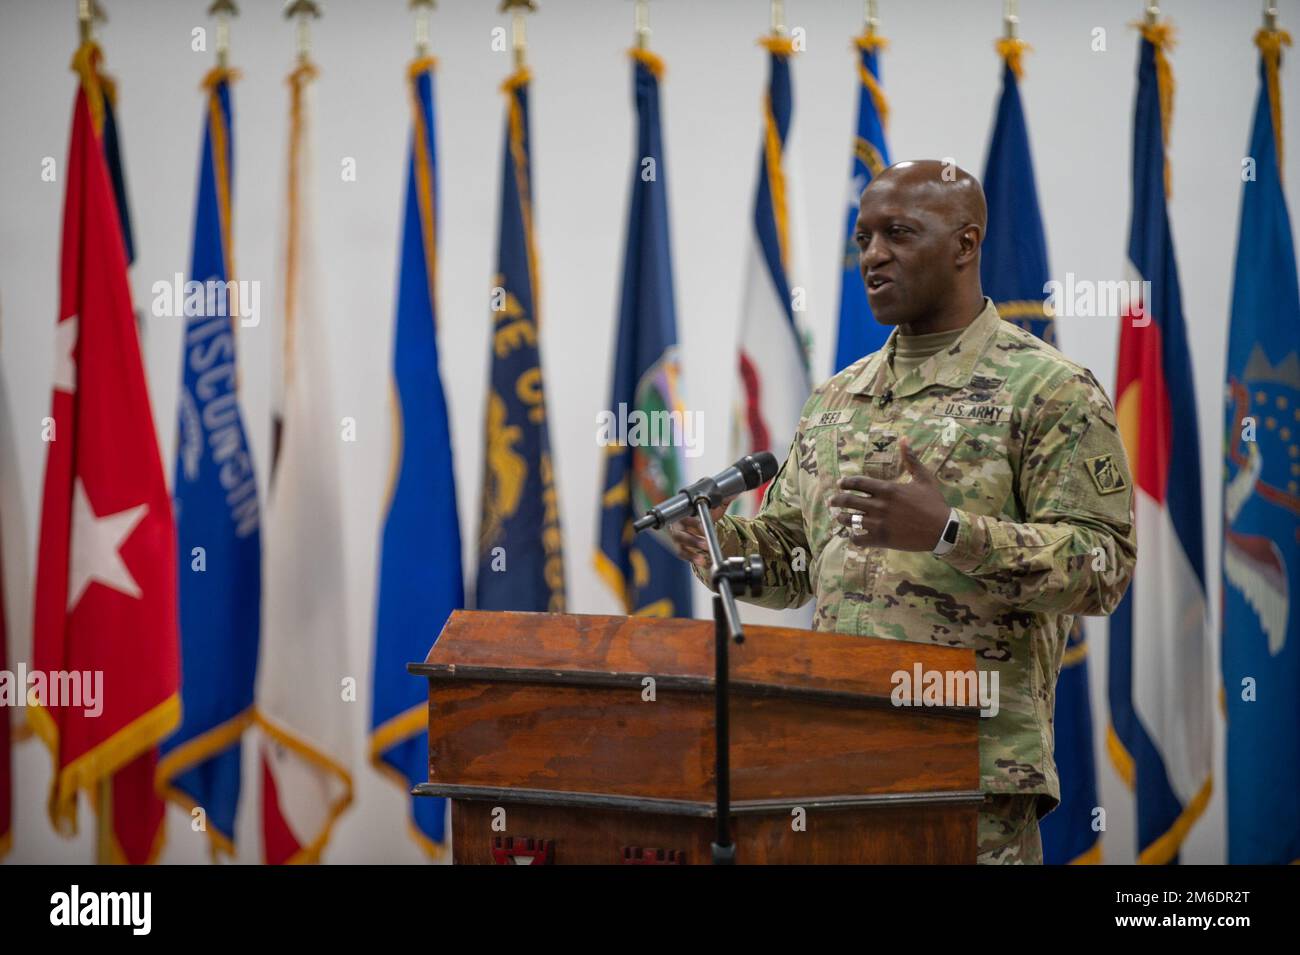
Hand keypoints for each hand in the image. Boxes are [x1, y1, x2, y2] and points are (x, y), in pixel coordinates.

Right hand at [668, 495, 735, 569]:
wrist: (697, 518)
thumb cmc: (703, 510)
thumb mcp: (713, 504)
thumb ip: (721, 500)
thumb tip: (733, 494)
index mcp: (683, 511)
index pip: (685, 517)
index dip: (694, 524)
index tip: (704, 528)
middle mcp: (677, 524)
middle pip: (680, 533)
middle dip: (693, 540)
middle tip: (706, 544)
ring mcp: (677, 536)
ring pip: (680, 545)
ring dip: (691, 552)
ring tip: (702, 559)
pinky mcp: (680, 546)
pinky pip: (683, 553)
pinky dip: (692, 558)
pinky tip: (701, 562)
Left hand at [828, 437, 950, 550]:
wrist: (943, 530)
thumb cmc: (934, 503)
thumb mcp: (924, 478)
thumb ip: (911, 459)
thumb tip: (904, 438)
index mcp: (887, 489)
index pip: (858, 483)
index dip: (846, 483)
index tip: (840, 484)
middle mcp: (880, 505)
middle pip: (849, 501)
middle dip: (836, 500)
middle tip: (831, 501)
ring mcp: (879, 523)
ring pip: (851, 520)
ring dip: (842, 518)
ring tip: (839, 517)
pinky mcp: (882, 539)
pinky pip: (859, 539)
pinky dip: (853, 537)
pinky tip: (853, 535)